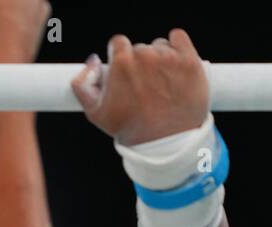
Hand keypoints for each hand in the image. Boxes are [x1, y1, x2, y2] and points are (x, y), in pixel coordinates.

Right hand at [71, 28, 208, 145]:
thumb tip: (91, 62)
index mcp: (122, 64)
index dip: (120, 58)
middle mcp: (145, 56)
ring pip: (160, 46)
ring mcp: (169, 57)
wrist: (167, 143)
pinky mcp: (189, 60)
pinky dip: (177, 46)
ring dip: (159, 60)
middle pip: (139, 48)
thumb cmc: (131, 129)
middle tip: (144, 87)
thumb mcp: (96, 114)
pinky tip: (174, 65)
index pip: (118, 43)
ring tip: (161, 85)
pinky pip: (179, 38)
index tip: (126, 72)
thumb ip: (82, 85)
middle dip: (140, 63)